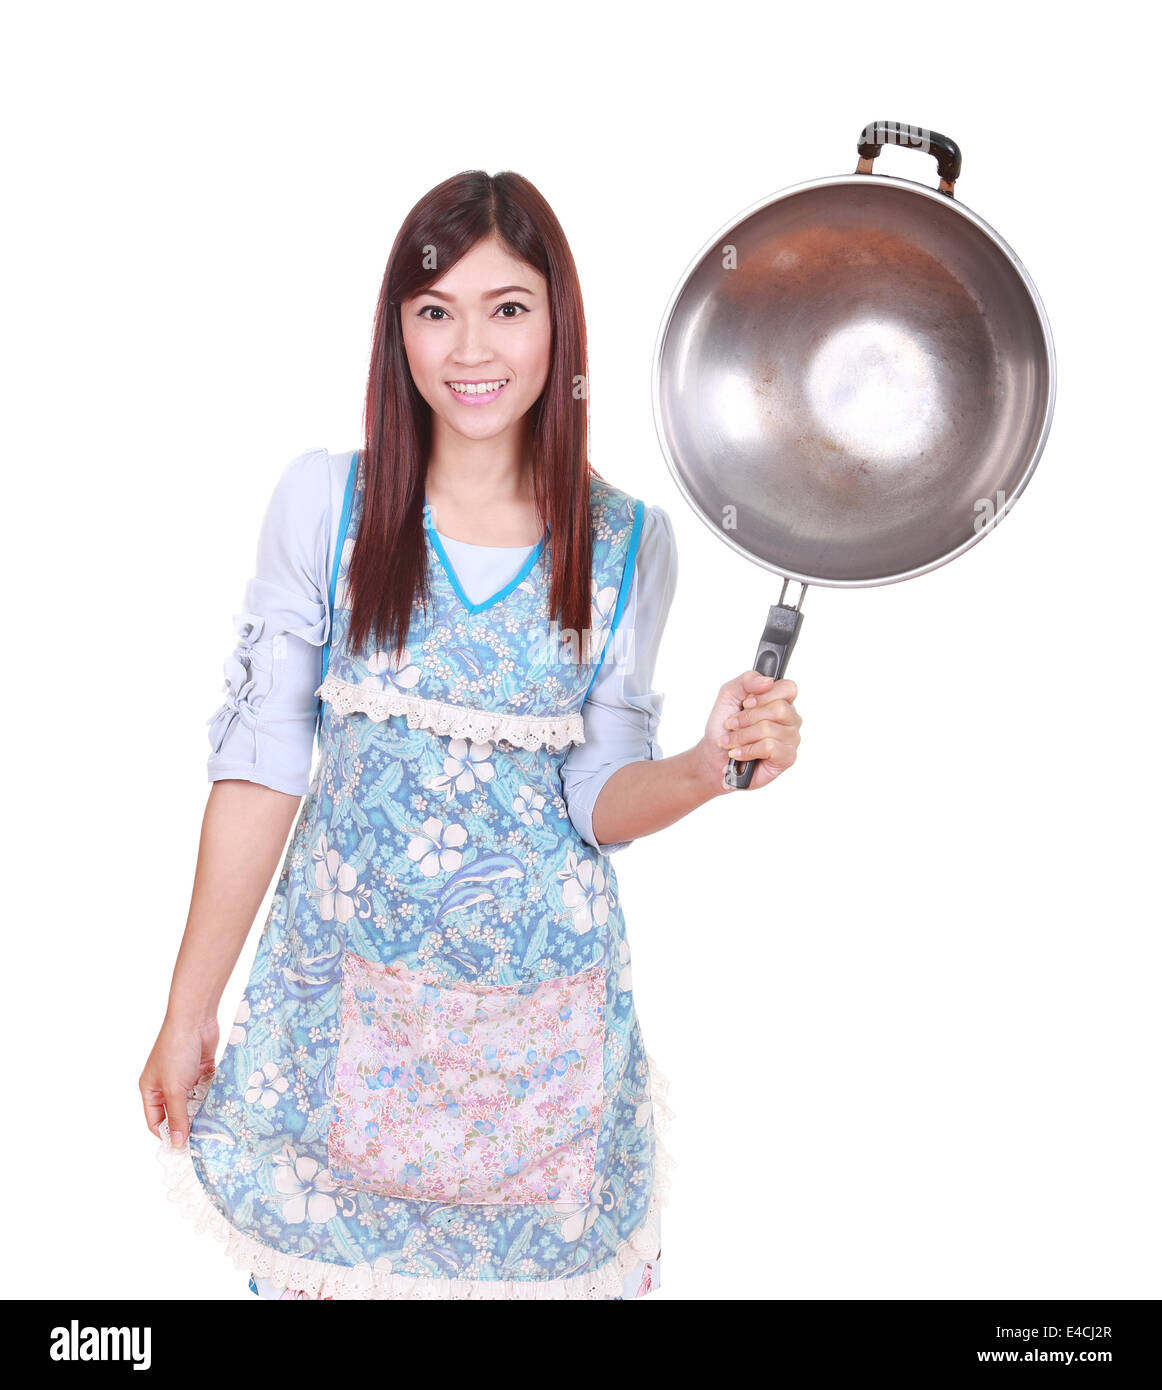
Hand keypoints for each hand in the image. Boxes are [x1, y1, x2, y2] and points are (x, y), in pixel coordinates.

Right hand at [140, 1016, 218, 1148]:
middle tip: (204, 1139)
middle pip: (176, 1113)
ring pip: (194, 1102)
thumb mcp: (174, 1089)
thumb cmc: (176, 1051)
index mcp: (150, 1090)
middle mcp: (166, 1085)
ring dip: (202, 1110)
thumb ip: (177, 1117)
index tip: (184, 1148)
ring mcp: (185, 1077)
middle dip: (188, 1124)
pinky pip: (207, 1090)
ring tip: (215, 1125)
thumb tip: (175, 1143)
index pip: (155, 1122)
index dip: (167, 1135)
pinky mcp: (202, 1069)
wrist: (195, 1020)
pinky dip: (212, 1096)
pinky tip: (222, 1105)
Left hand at [703, 671, 801, 791]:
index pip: (788, 688)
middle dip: (748, 717)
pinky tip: (738, 753)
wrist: (713, 756)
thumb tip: (767, 680)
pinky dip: (747, 750)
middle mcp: (789, 718)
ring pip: (769, 729)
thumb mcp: (728, 696)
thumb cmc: (724, 728)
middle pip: (779, 708)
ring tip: (731, 742)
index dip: (765, 695)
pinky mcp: (786, 757)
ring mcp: (790, 738)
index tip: (746, 703)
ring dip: (742, 736)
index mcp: (779, 700)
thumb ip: (746, 681)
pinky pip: (769, 747)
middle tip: (732, 724)